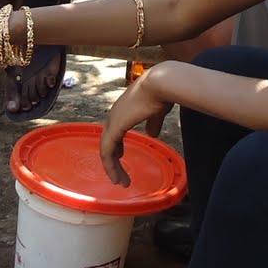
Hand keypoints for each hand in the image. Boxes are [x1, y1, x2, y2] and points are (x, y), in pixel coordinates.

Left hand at [98, 65, 173, 185]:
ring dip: (112, 167)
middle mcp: (114, 115)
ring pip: (106, 149)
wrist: (160, 85)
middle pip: (108, 142)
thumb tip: (152, 134)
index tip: (121, 156)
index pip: (115, 131)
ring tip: (119, 182)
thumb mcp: (157, 113)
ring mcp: (112, 121)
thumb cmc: (161, 94)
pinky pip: (107, 151)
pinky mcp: (114, 129)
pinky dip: (110, 165)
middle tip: (118, 176)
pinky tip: (115, 176)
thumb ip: (153, 123)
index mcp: (123, 110)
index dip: (117, 145)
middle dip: (113, 159)